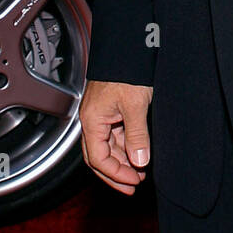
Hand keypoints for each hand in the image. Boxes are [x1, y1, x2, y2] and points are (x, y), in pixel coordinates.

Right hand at [80, 80, 153, 194]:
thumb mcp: (135, 105)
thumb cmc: (127, 70)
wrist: (128, 46)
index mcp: (92, 120)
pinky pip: (114, 134)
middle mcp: (93, 119)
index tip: (134, 180)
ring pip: (107, 146)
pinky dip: (125, 146)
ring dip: (122, 161)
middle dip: (115, 173)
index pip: (97, 158)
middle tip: (133, 186)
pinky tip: (138, 152)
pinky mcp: (111, 109)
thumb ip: (136, 135)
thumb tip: (139, 161)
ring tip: (140, 171)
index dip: (115, 173)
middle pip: (98, 156)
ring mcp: (101, 114)